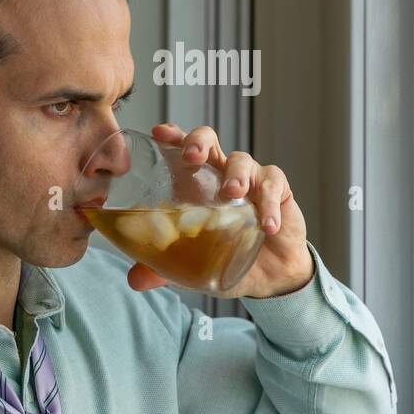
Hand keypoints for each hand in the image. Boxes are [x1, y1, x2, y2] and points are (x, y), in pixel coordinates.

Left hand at [125, 123, 314, 298]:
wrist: (270, 277)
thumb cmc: (229, 257)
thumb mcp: (193, 266)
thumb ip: (164, 269)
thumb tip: (135, 280)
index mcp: (197, 182)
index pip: (181, 149)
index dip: (171, 136)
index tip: (159, 133)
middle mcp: (221, 173)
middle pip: (209, 141)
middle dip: (199, 142)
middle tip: (192, 157)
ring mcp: (251, 179)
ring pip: (242, 160)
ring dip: (235, 174)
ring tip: (232, 193)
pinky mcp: (278, 191)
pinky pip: (273, 186)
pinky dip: (269, 204)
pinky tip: (267, 225)